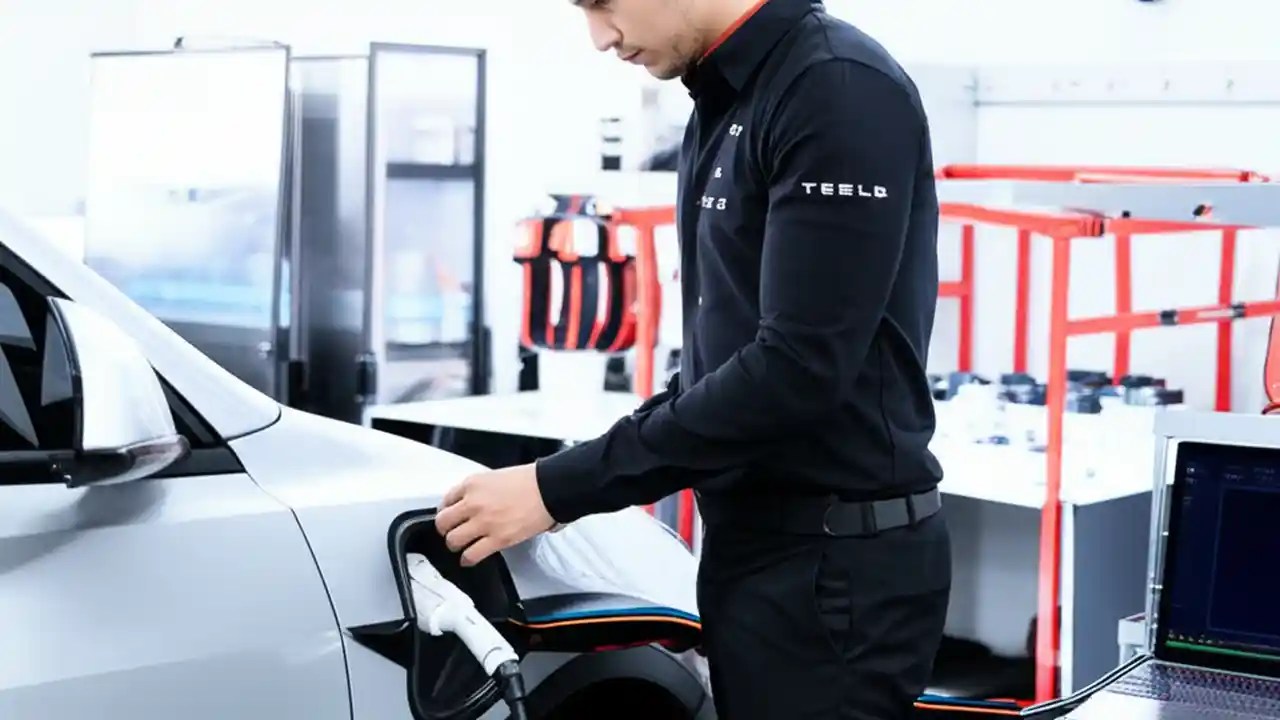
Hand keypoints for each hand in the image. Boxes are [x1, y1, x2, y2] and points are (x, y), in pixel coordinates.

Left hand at [434, 463, 556, 566]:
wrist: (549, 489)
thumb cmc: (529, 481)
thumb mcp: (495, 477)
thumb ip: (479, 491)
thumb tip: (469, 504)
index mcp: (472, 484)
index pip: (445, 501)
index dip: (446, 511)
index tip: (450, 516)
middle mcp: (473, 503)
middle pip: (443, 522)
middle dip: (446, 529)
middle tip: (452, 532)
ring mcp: (484, 522)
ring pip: (453, 540)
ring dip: (455, 545)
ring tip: (461, 546)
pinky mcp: (497, 539)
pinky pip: (471, 555)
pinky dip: (467, 559)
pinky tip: (469, 558)